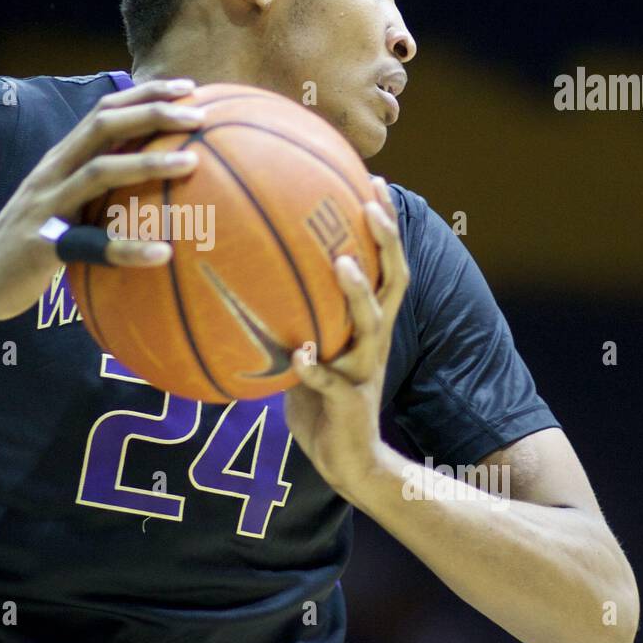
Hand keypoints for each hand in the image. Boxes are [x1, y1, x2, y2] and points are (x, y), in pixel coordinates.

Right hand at [0, 78, 203, 319]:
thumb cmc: (35, 237)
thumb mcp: (64, 199)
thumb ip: (98, 183)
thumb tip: (150, 174)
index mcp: (62, 158)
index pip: (105, 112)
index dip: (145, 95)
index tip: (189, 89)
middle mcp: (54, 172)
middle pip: (104, 127)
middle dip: (152, 114)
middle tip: (200, 116)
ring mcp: (46, 206)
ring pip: (98, 173)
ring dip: (147, 164)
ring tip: (191, 164)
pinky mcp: (42, 245)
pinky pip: (89, 244)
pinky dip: (126, 247)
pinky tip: (162, 253)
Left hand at [283, 176, 409, 500]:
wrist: (346, 461)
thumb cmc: (320, 400)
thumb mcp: (309, 347)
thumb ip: (295, 315)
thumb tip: (248, 274)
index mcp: (368, 324)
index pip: (387, 264)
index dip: (387, 224)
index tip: (376, 181)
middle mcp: (374, 340)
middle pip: (394, 281)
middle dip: (386, 240)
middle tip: (370, 203)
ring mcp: (364, 370)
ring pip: (371, 325)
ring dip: (357, 292)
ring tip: (342, 263)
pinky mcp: (348, 402)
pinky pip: (330, 382)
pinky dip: (314, 367)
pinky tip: (300, 354)